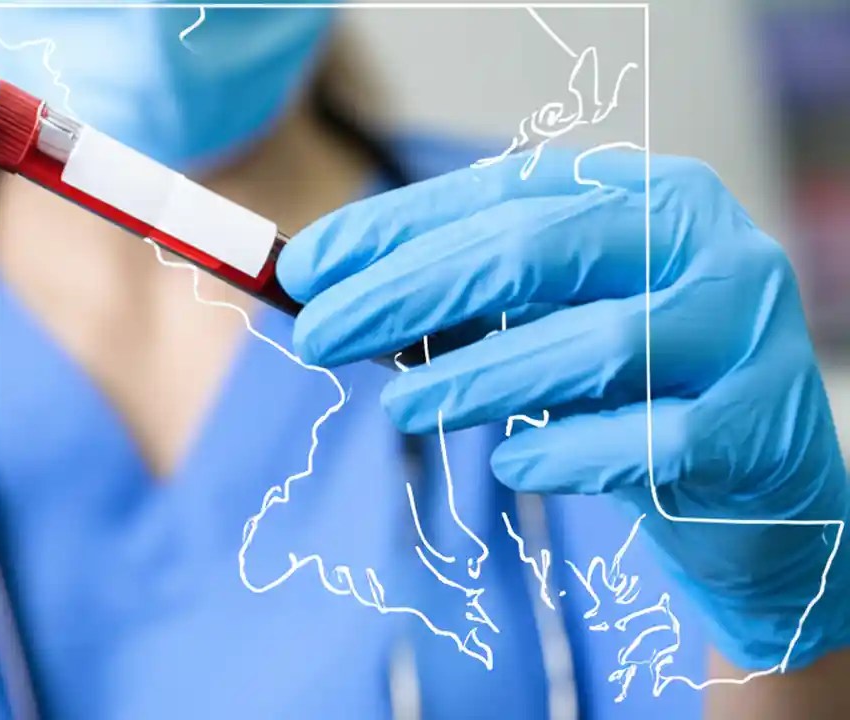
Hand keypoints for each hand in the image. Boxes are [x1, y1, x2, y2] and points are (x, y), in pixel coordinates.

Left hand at [277, 148, 849, 671]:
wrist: (765, 496)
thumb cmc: (636, 393)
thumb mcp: (555, 325)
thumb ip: (471, 299)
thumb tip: (331, 292)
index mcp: (649, 196)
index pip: (503, 194)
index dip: (394, 229)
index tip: (304, 268)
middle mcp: (705, 245)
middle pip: (531, 252)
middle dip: (404, 293)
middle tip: (315, 333)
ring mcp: (742, 332)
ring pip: (588, 345)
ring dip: (472, 378)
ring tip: (398, 405)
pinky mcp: (756, 429)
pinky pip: (639, 442)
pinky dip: (560, 453)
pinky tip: (511, 465)